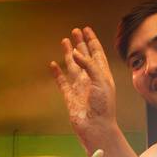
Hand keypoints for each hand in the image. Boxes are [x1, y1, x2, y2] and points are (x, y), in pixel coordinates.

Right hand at [49, 26, 119, 151]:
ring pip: (73, 66)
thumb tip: (74, 52)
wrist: (95, 126)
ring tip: (64, 41)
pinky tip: (53, 65)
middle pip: (84, 56)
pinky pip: (62, 81)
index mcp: (102, 74)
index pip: (97, 53)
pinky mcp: (70, 96)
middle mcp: (90, 78)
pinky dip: (57, 73)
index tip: (86, 30)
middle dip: (80, 43)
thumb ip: (88, 65)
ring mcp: (80, 86)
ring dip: (68, 54)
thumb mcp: (100, 81)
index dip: (92, 41)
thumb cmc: (103, 106)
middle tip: (75, 31)